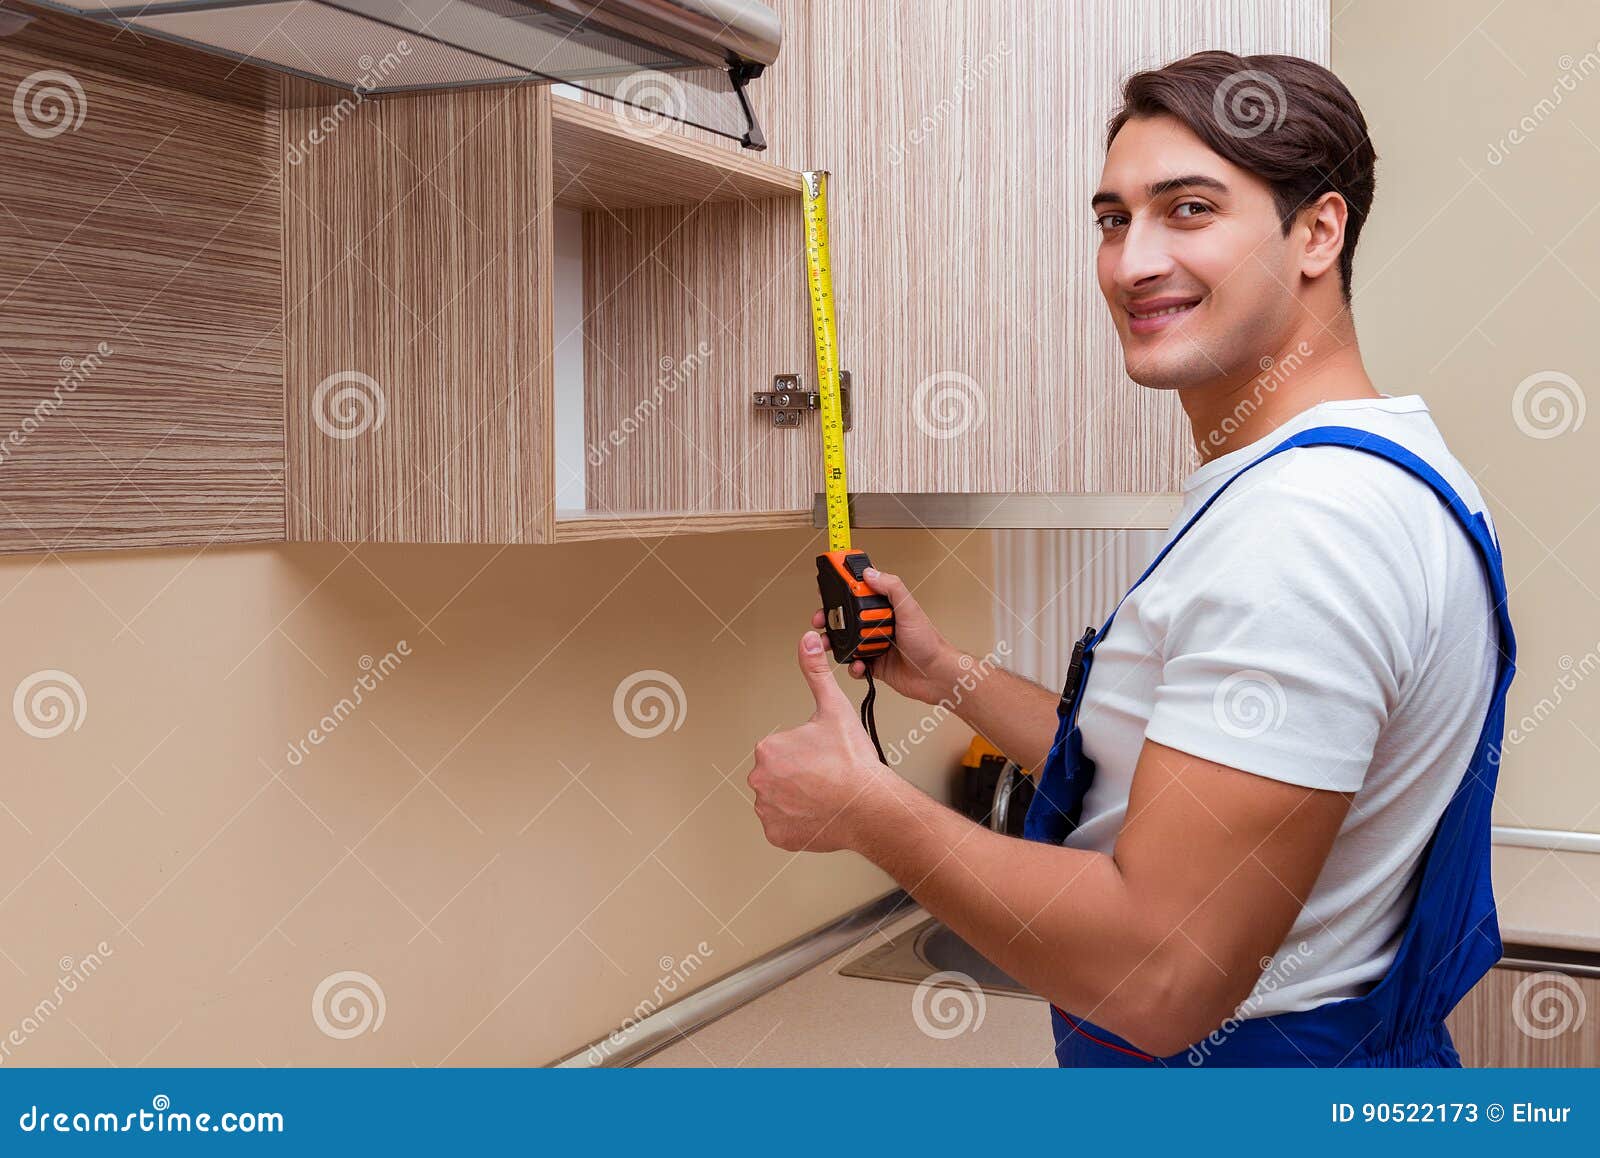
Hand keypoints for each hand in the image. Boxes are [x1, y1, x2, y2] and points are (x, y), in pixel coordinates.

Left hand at [749, 631, 898, 852]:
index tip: (822, 756)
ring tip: (824, 795)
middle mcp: (760, 781)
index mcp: (768, 749)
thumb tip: (807, 641)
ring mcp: (767, 811)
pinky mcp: (777, 835)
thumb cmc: (854, 762)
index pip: (780, 749)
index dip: (804, 752)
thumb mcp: (834, 709)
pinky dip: (796, 822)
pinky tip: (817, 813)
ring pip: (779, 800)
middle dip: (797, 775)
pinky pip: (782, 826)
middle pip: (776, 774)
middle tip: (825, 777)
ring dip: (796, 798)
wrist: (871, 806)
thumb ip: (816, 673)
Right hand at [811, 566, 965, 705]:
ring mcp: (874, 644)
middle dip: (831, 618)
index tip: (828, 585)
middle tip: (822, 619)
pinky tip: (858, 664)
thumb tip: (870, 572)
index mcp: (887, 607)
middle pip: (847, 617)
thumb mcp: (910, 609)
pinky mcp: (874, 664)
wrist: (935, 676)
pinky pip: (854, 664)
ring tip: (831, 644)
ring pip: (846, 641)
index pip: (861, 591)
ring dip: (837, 643)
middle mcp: (879, 624)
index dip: (843, 587)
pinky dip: (852, 666)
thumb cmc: (929, 643)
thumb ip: (892, 588)